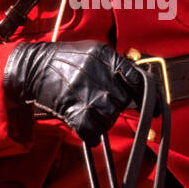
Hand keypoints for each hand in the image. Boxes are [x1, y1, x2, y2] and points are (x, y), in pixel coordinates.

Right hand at [2, 40, 145, 145]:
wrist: (31, 66)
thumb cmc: (62, 60)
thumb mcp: (92, 52)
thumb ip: (115, 65)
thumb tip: (136, 82)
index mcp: (105, 56)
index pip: (137, 78)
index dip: (149, 96)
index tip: (157, 109)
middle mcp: (98, 73)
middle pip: (122, 101)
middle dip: (114, 107)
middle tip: (98, 102)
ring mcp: (85, 91)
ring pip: (109, 117)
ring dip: (102, 120)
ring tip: (88, 111)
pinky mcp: (72, 108)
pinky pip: (91, 131)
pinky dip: (91, 135)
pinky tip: (87, 130)